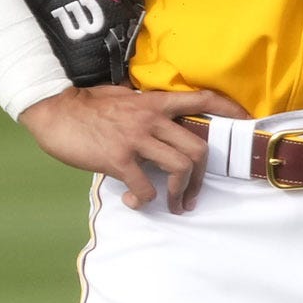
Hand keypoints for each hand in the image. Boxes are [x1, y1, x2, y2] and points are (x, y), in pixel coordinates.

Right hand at [23, 84, 246, 212]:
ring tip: (173, 205)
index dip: (231, 111)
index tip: (249, 122)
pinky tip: (134, 202)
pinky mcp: (118, 158)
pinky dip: (144, 200)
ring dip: (181, 192)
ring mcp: (136, 139)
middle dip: (202, 178)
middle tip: (192, 196)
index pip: (203, 100)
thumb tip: (162, 120)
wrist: (53, 110)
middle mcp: (151, 120)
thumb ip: (146, 108)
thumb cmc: (86, 106)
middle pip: (199, 148)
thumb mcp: (122, 97)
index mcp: (155, 103)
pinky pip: (145, 186)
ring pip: (181, 167)